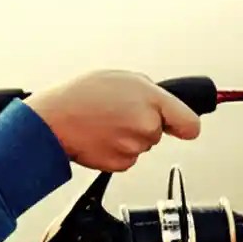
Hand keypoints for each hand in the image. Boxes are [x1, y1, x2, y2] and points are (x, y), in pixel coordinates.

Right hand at [24, 70, 200, 171]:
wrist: (52, 121)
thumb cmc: (79, 96)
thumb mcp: (120, 77)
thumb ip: (147, 91)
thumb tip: (157, 101)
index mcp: (151, 100)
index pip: (189, 123)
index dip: (185, 125)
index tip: (183, 127)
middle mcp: (146, 126)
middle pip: (158, 131)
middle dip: (144, 123)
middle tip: (119, 112)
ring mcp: (134, 147)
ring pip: (141, 144)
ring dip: (127, 136)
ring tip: (104, 122)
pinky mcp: (120, 164)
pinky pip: (126, 157)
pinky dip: (115, 150)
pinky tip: (100, 136)